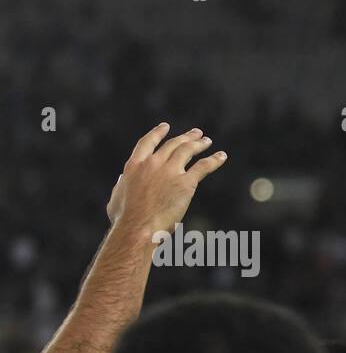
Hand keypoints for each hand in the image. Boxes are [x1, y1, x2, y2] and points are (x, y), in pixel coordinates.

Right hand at [107, 123, 226, 235]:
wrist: (138, 226)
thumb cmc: (125, 219)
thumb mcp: (116, 198)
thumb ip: (121, 185)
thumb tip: (122, 179)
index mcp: (134, 165)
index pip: (147, 143)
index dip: (157, 133)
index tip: (165, 126)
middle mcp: (152, 163)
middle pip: (172, 144)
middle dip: (185, 137)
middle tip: (195, 134)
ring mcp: (169, 171)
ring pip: (187, 150)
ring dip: (199, 144)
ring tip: (207, 141)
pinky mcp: (185, 183)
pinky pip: (203, 166)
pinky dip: (214, 160)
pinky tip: (222, 156)